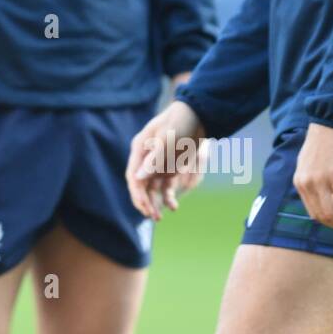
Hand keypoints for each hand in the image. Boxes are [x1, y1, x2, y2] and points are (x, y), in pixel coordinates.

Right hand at [125, 100, 205, 220]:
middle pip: (140, 185)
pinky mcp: (170, 167)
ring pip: (152, 188)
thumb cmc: (181, 123)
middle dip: (145, 201)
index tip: (143, 207)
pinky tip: (173, 207)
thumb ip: (154, 160)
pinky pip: (165, 186)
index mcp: (140, 148)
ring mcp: (158, 163)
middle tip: (152, 216)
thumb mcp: (168, 140)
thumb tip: (137, 179)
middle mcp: (146, 158)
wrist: (200, 115)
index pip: (132, 175)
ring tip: (159, 218)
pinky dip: (167, 197)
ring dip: (154, 203)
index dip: (136, 193)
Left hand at [293, 123, 332, 240]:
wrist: (331, 122)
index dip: (329, 223)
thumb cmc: (324, 142)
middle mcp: (307, 184)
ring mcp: (321, 180)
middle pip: (323, 216)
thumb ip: (312, 181)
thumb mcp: (309, 163)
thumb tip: (323, 198)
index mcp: (300, 182)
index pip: (313, 212)